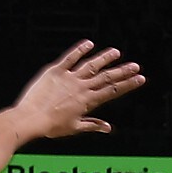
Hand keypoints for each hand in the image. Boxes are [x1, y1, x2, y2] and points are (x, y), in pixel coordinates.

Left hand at [12, 41, 145, 139]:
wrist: (31, 119)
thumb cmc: (51, 126)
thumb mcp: (74, 127)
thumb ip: (92, 125)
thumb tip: (108, 128)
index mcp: (87, 102)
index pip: (112, 91)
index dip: (128, 84)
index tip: (140, 78)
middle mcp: (81, 88)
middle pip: (106, 77)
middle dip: (122, 71)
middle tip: (135, 65)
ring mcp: (68, 78)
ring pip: (91, 65)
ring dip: (104, 58)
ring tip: (116, 52)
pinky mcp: (55, 72)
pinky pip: (69, 58)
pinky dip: (79, 50)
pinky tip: (89, 44)